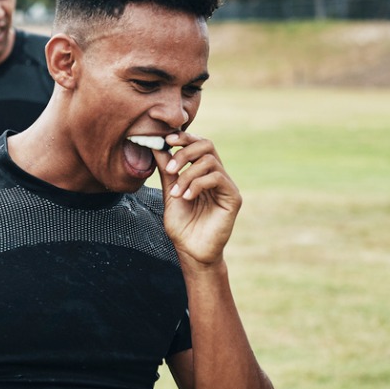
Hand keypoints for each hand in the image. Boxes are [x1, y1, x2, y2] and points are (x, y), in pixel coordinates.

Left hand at [153, 132, 241, 265]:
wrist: (191, 251)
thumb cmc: (182, 225)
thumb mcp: (169, 192)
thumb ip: (166, 170)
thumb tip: (156, 145)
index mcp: (202, 172)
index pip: (198, 144)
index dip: (184, 137)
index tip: (167, 140)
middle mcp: (217, 175)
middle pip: (207, 145)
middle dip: (184, 152)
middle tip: (170, 169)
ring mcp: (226, 185)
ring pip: (210, 161)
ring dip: (187, 175)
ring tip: (176, 193)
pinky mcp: (233, 197)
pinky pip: (217, 178)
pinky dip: (197, 184)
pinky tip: (187, 198)